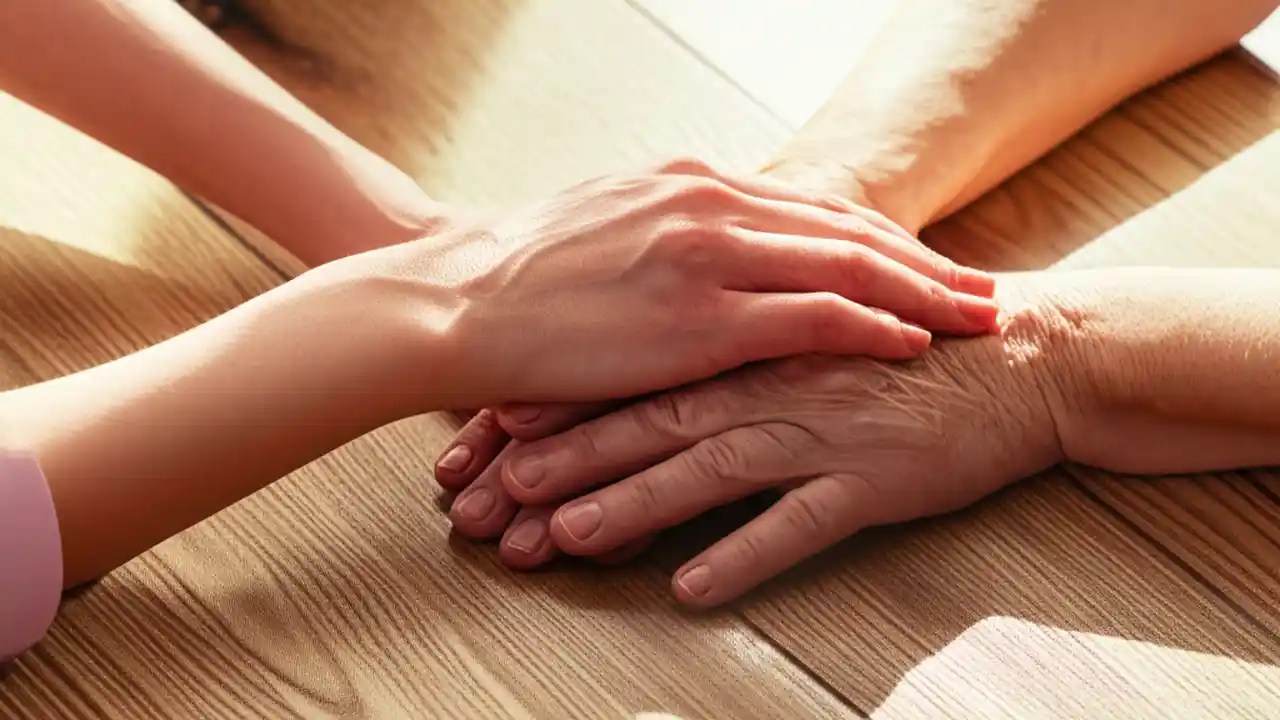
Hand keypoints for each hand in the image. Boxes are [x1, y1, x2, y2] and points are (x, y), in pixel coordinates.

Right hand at [353, 158, 996, 408]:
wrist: (455, 299)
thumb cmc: (523, 274)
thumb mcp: (610, 225)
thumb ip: (674, 228)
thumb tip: (715, 245)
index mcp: (691, 180)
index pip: (814, 205)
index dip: (881, 236)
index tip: (927, 259)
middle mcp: (710, 202)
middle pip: (848, 227)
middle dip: (925, 261)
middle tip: (982, 286)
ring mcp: (708, 255)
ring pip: (846, 265)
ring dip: (922, 293)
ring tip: (974, 317)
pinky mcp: (698, 317)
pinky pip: (810, 318)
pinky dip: (870, 327)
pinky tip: (911, 344)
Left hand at [438, 279, 1076, 604]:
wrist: (1012, 357)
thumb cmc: (901, 348)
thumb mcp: (807, 333)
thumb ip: (731, 350)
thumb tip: (654, 380)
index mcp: (750, 344)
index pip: (638, 374)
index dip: (566, 407)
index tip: (489, 436)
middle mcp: (771, 383)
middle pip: (652, 421)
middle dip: (568, 460)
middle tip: (495, 494)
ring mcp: (819, 430)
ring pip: (707, 469)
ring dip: (630, 503)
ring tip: (563, 537)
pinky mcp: (871, 479)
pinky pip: (799, 522)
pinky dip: (744, 553)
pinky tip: (692, 586)